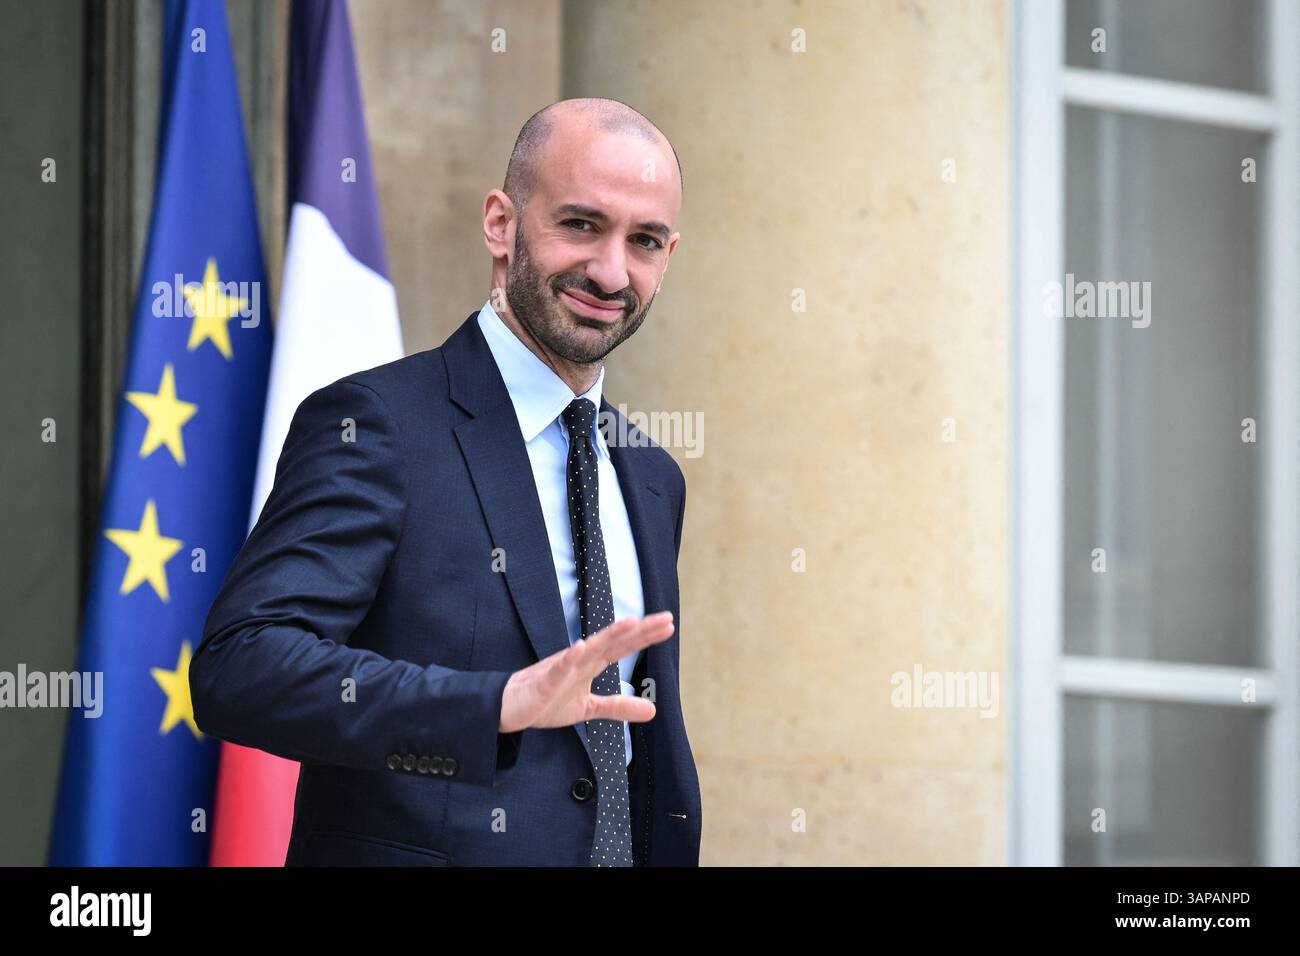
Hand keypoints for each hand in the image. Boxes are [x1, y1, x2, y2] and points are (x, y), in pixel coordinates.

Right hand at [498, 612, 674, 733]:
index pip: (623, 646)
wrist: (509, 706)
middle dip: (639, 630)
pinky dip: (569, 659)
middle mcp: (580, 659)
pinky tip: (581, 648)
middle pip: (614, 641)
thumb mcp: (589, 708)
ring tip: (630, 623)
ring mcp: (563, 667)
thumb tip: (652, 711)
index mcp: (591, 664)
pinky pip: (558, 669)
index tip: (669, 624)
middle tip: (666, 618)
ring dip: (609, 635)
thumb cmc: (548, 701)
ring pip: (590, 648)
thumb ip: (618, 707)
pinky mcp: (545, 681)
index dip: (645, 636)